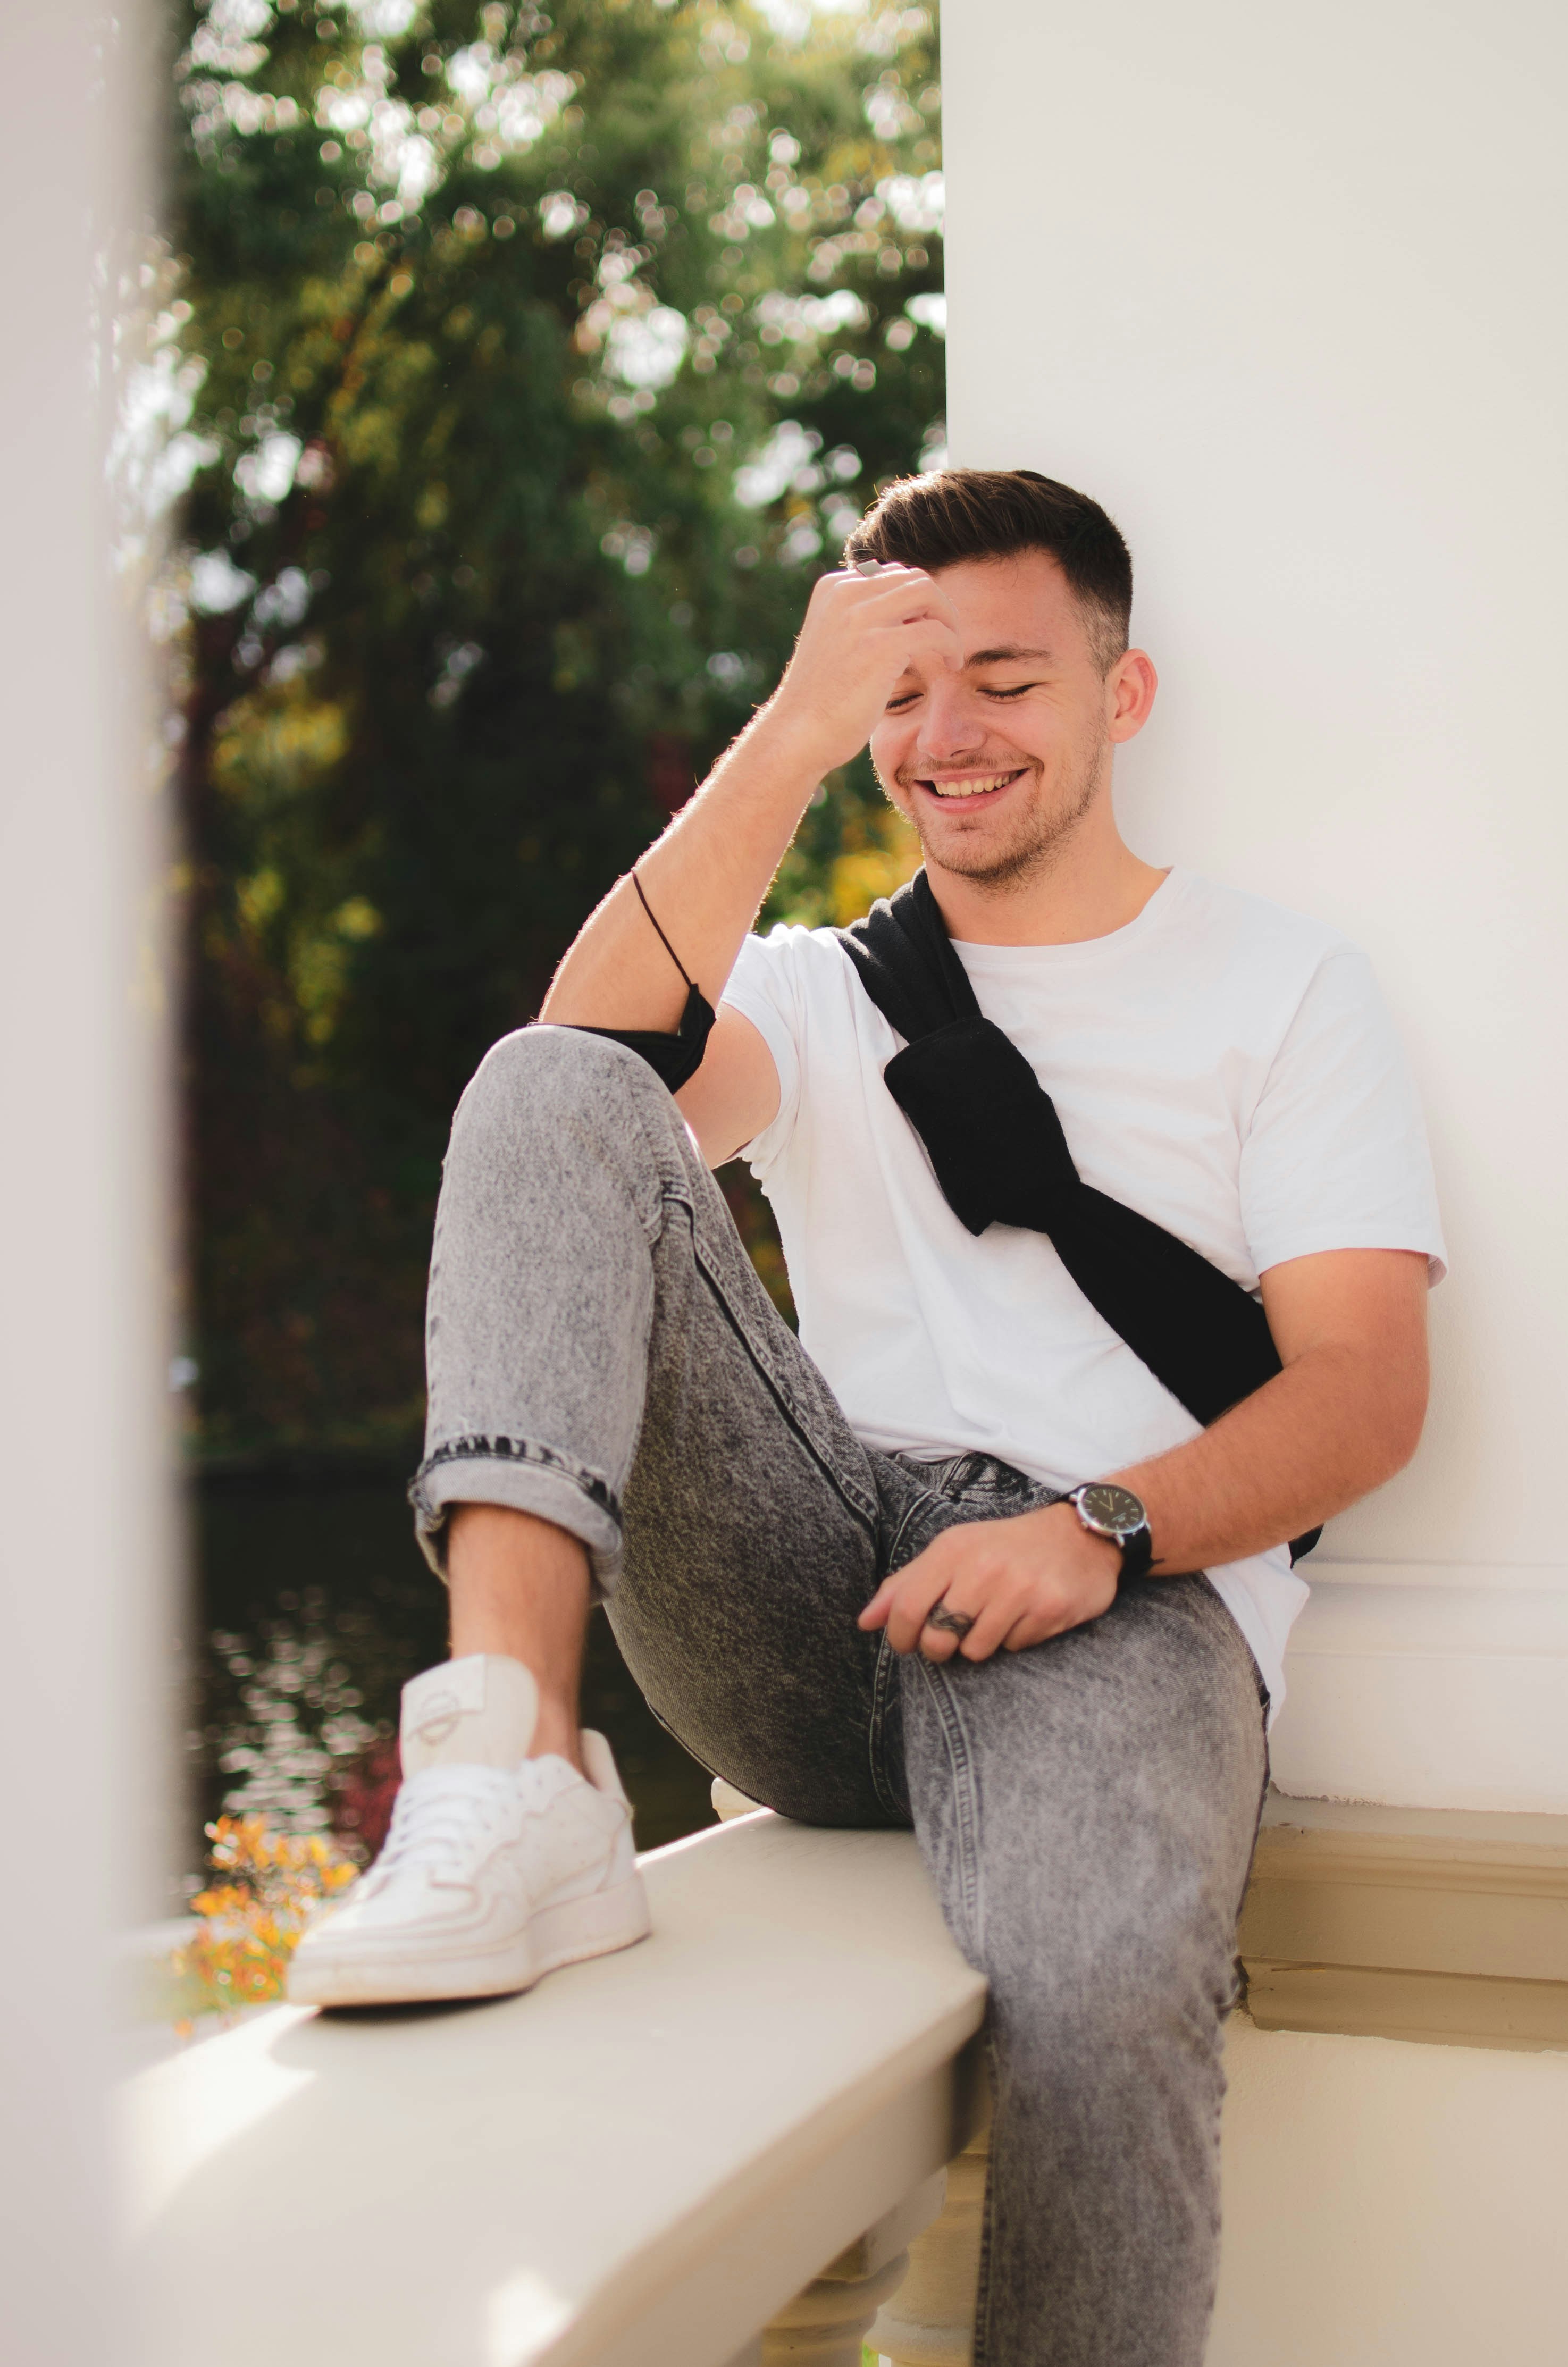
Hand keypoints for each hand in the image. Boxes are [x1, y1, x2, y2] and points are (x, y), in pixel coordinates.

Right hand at [764, 563, 963, 777]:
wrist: (798, 734)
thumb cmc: (820, 699)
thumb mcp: (835, 642)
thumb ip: (860, 619)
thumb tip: (907, 613)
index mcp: (833, 588)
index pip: (891, 573)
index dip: (915, 602)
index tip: (922, 630)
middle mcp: (845, 593)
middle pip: (914, 577)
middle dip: (937, 606)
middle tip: (944, 638)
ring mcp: (861, 618)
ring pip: (928, 593)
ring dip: (949, 619)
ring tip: (950, 649)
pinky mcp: (880, 646)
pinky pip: (936, 631)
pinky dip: (953, 644)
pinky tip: (952, 664)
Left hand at [857, 1502, 1120, 1661]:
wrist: (1081, 1534)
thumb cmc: (1006, 1547)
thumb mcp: (954, 1551)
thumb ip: (907, 1584)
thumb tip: (865, 1622)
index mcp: (954, 1549)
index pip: (905, 1606)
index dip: (899, 1636)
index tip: (908, 1642)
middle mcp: (984, 1567)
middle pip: (938, 1637)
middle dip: (940, 1648)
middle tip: (954, 1636)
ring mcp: (1019, 1589)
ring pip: (976, 1650)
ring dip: (981, 1643)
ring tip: (996, 1617)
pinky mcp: (1050, 1609)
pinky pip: (1015, 1647)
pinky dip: (1015, 1639)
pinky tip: (1025, 1615)